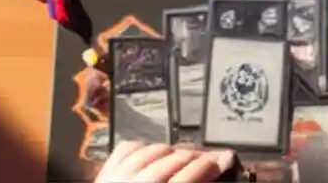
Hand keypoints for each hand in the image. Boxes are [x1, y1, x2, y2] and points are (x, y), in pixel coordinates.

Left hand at [94, 142, 234, 182]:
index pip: (187, 178)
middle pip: (172, 160)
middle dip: (195, 157)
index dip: (209, 166)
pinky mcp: (103, 176)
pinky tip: (154, 152)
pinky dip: (143, 148)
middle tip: (209, 159)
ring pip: (151, 151)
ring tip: (185, 156)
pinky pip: (127, 150)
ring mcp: (115, 180)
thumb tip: (207, 180)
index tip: (223, 161)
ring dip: (172, 151)